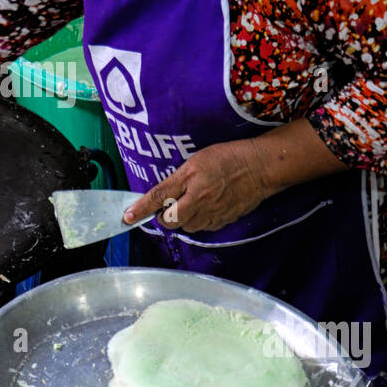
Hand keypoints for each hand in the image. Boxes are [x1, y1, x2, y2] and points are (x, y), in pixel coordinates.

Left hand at [123, 139, 269, 233]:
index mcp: (190, 182)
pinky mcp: (225, 220)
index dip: (140, 209)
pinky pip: (204, 228)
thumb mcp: (196, 161)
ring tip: (190, 203)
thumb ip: (177, 180)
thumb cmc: (228, 158)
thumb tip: (161, 197)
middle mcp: (200, 201)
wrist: (260, 167)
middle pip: (171, 221)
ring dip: (182, 219)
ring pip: (187, 227)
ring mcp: (213, 214)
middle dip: (165, 216)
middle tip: (168, 205)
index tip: (127, 217)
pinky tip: (206, 207)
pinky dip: (199, 221)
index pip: (158, 198)